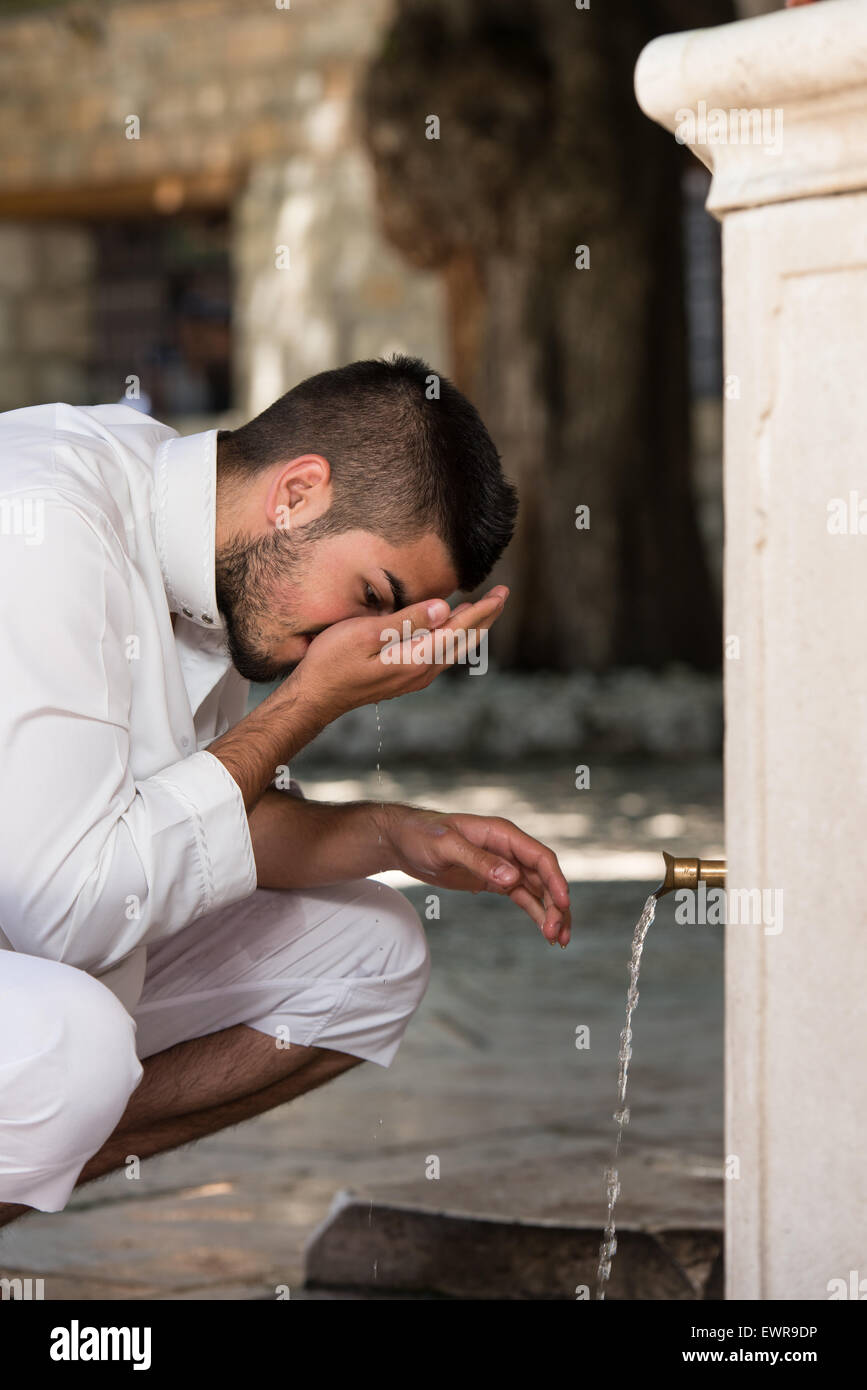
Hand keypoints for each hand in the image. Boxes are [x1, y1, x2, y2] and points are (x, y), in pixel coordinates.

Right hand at [291, 586, 508, 719]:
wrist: (314, 698)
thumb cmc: (332, 662)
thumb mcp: (366, 634)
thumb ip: (407, 621)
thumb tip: (445, 609)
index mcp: (416, 659)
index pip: (457, 629)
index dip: (481, 610)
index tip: (501, 593)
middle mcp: (422, 672)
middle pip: (462, 641)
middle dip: (485, 618)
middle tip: (503, 595)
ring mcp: (414, 678)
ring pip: (453, 649)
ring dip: (470, 628)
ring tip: (484, 609)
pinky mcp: (404, 678)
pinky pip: (439, 655)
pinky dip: (453, 638)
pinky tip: (450, 630)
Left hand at [381, 806, 571, 946]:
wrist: (402, 841)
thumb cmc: (421, 835)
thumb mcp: (446, 846)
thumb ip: (479, 860)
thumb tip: (512, 878)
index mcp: (502, 834)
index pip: (540, 857)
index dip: (556, 880)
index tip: (563, 904)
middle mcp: (509, 849)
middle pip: (544, 878)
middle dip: (556, 906)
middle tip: (557, 935)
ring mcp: (504, 866)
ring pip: (538, 890)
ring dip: (550, 913)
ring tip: (558, 940)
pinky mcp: (494, 881)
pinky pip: (523, 897)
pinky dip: (535, 913)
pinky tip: (544, 932)